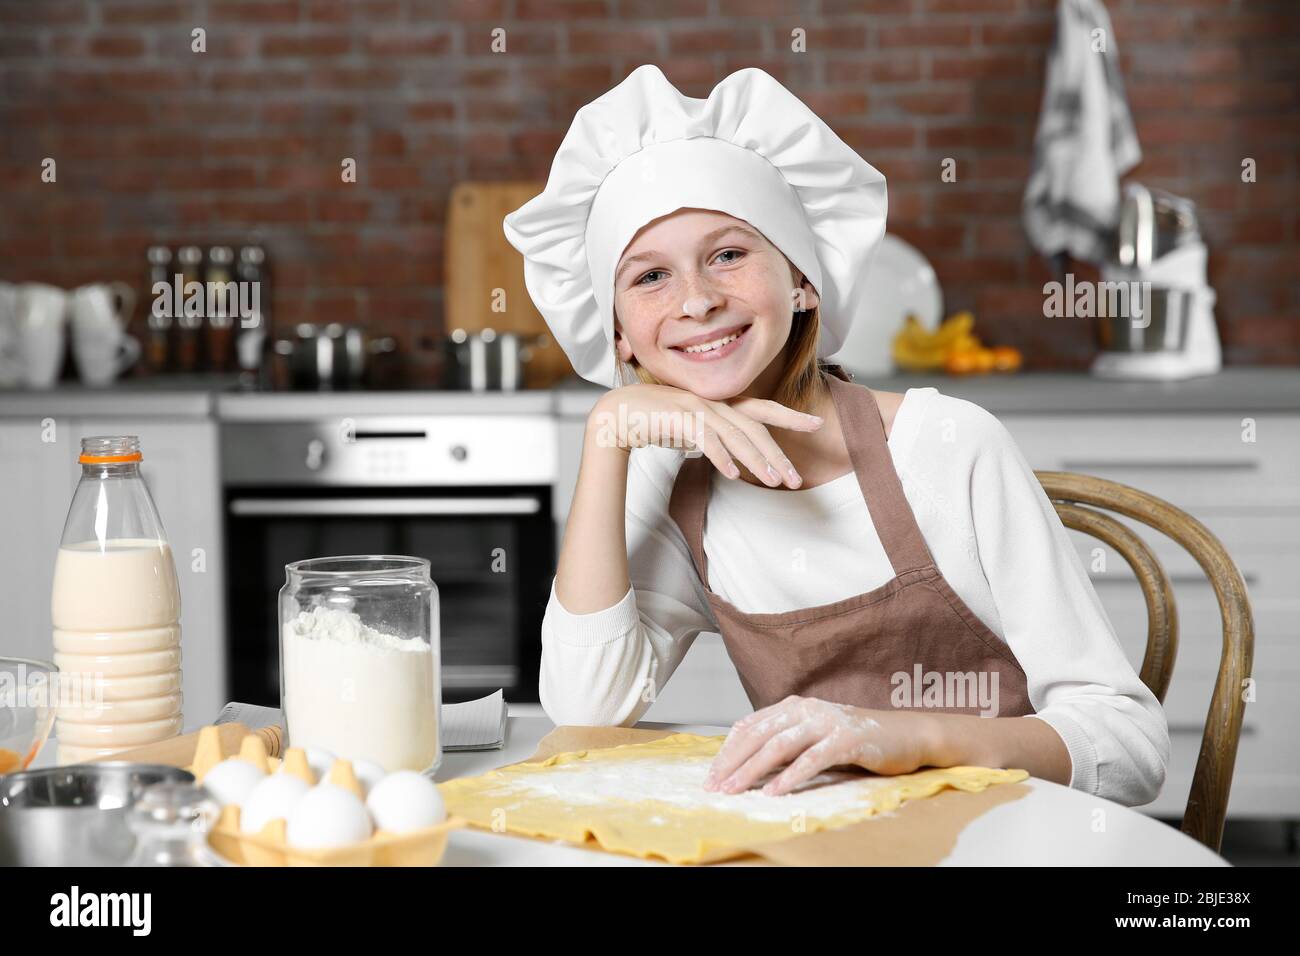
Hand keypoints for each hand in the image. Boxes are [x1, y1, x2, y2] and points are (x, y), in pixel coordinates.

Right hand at [588, 383, 821, 487]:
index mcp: (718, 404)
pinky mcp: (678, 417)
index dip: (790, 415)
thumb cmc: (653, 423)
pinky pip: (706, 439)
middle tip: (797, 479)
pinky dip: (721, 457)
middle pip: (755, 428)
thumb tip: (733, 454)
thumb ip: (714, 436)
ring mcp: (696, 408)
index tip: (817, 422)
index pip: (761, 409)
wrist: (616, 415)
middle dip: (778, 454)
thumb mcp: (691, 429)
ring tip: (774, 481)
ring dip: (757, 460)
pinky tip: (733, 474)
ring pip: (736, 435)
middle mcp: (713, 403)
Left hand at [702, 695, 936, 795]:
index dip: (728, 750)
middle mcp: (807, 709)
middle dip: (732, 762)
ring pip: (779, 746)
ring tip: (734, 790)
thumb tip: (748, 764)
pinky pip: (812, 759)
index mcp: (794, 706)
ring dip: (753, 770)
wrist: (906, 735)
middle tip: (713, 786)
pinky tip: (775, 792)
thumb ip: (786, 741)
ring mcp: (827, 722)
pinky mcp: (846, 739)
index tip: (712, 774)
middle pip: (759, 735)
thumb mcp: (815, 734)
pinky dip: (790, 777)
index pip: (750, 726)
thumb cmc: (857, 738)